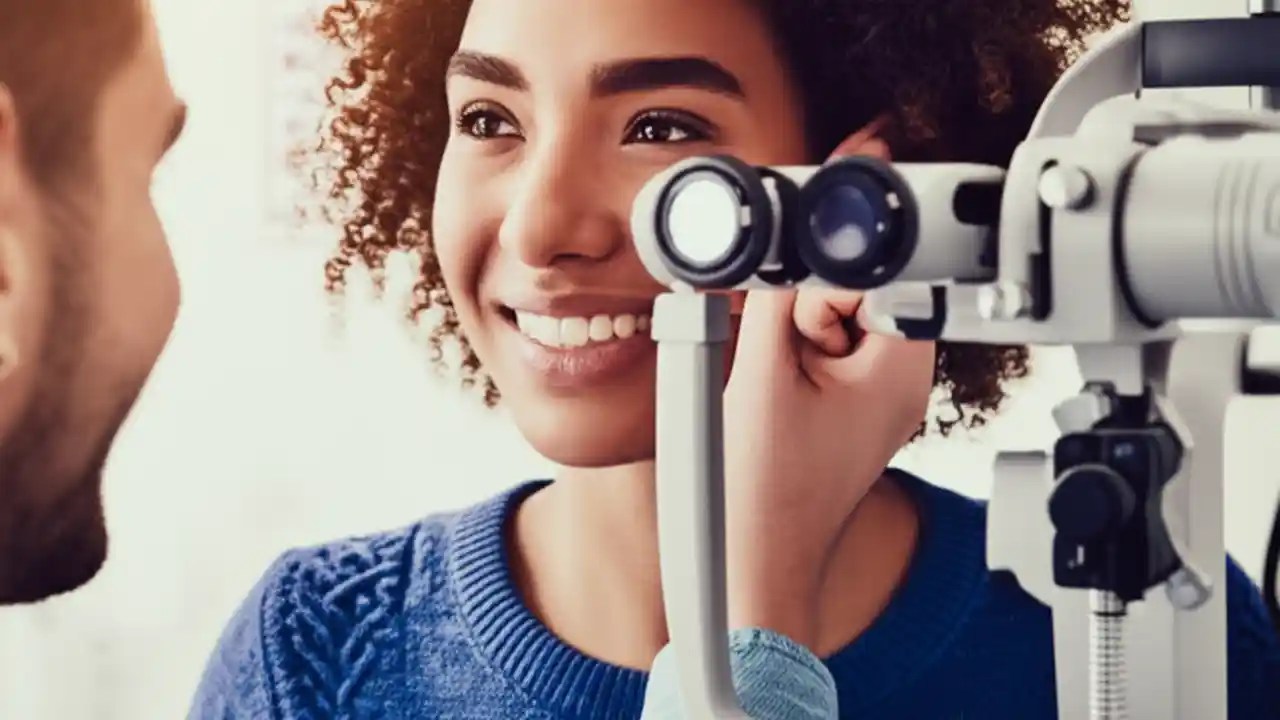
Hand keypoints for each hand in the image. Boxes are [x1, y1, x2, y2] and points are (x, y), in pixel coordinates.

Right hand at [721, 121, 935, 649]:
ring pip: (834, 313)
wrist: (753, 569)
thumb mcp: (757, 377)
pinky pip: (822, 347)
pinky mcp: (846, 405)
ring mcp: (874, 394)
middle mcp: (899, 379)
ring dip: (793, 326)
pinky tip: (768, 386)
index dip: (852, 231)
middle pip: (859, 282)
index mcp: (898, 369)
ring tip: (769, 382)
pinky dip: (790, 349)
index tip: (841, 183)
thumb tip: (776, 234)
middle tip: (777, 349)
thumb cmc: (762, 498)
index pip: (890, 263)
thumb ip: (768, 295)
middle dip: (808, 294)